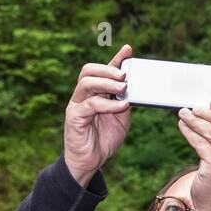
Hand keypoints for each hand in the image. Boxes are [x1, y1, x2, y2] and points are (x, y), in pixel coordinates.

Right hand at [63, 44, 132, 186]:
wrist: (91, 161)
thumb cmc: (105, 138)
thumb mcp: (121, 117)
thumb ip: (125, 101)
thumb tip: (136, 88)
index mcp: (95, 92)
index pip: (103, 70)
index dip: (115, 59)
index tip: (128, 49)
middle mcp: (83, 95)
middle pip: (89, 71)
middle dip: (108, 69)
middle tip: (124, 74)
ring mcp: (77, 105)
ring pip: (87, 83)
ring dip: (107, 82)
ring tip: (123, 87)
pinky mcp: (74, 117)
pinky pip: (90, 105)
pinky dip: (108, 104)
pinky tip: (121, 106)